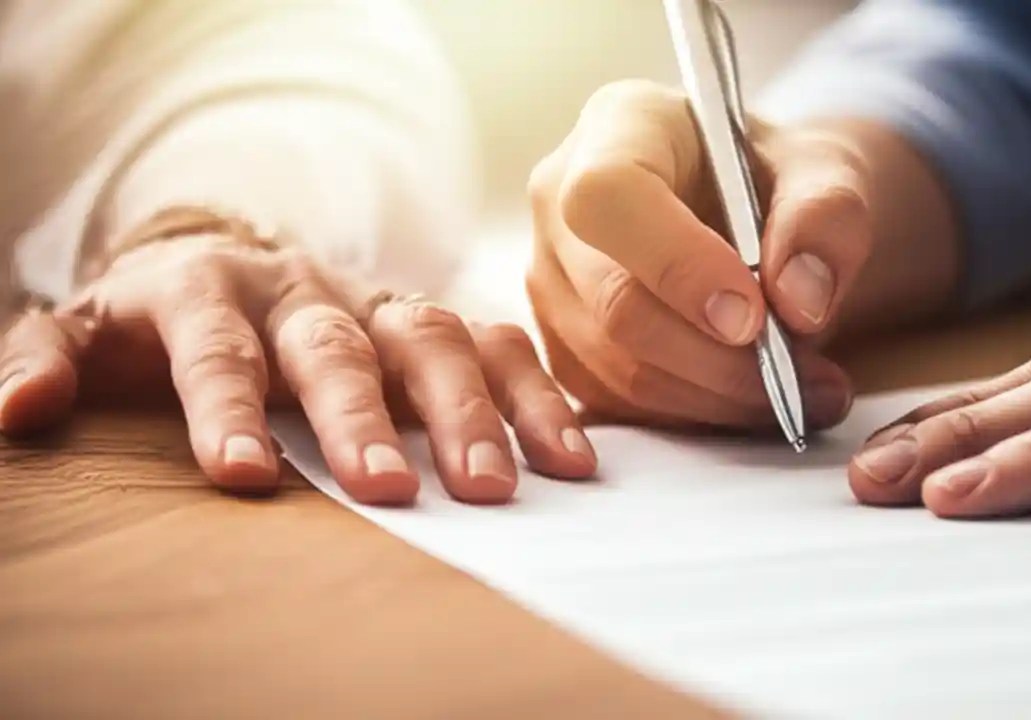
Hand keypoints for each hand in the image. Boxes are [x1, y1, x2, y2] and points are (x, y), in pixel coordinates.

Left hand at [0, 234, 595, 504]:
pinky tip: (568, 455)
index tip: (242, 477)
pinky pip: (496, 343)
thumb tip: (16, 415)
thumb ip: (45, 359)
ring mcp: (377, 298)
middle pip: (337, 345)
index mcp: (209, 287)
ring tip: (500, 486)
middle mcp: (304, 288)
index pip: (217, 349)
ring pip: (434, 338)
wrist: (237, 260)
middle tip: (388, 492)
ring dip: (473, 411)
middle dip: (364, 417)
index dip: (226, 409)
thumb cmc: (158, 317)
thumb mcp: (87, 327)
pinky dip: (536, 395)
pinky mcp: (431, 315)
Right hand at [526, 80, 957, 429]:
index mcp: (617, 127)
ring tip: (806, 391)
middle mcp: (559, 201)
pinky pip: (620, 404)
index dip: (678, 266)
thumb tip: (799, 302)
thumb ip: (825, 219)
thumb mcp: (828, 170)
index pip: (610, 197)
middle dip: (722, 359)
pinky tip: (755, 400)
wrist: (756, 210)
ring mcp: (550, 280)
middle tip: (808, 375)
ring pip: (620, 368)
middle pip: (615, 302)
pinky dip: (697, 415)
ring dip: (721, 398)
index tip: (756, 317)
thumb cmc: (779, 177)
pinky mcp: (563, 346)